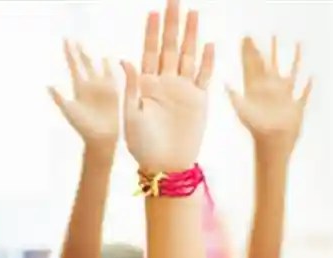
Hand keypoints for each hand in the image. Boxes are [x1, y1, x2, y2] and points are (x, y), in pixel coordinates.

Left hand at [49, 40, 119, 147]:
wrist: (101, 139)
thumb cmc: (84, 127)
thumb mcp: (70, 111)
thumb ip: (60, 98)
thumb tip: (48, 86)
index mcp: (79, 88)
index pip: (74, 65)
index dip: (70, 53)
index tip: (66, 40)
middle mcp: (89, 86)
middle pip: (84, 64)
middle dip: (80, 52)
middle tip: (74, 39)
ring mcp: (101, 88)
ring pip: (97, 68)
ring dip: (93, 58)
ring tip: (88, 48)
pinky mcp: (113, 93)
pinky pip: (112, 76)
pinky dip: (111, 67)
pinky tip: (110, 58)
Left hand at [121, 0, 213, 173]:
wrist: (164, 166)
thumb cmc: (142, 145)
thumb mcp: (131, 114)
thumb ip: (131, 86)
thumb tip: (125, 59)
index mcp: (146, 85)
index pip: (149, 51)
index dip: (151, 31)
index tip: (153, 11)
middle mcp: (165, 83)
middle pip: (170, 47)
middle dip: (172, 23)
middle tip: (174, 0)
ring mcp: (183, 90)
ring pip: (188, 56)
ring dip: (190, 35)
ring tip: (193, 13)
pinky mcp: (198, 101)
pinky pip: (203, 76)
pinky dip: (206, 61)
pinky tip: (208, 44)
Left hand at [228, 37, 310, 155]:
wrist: (272, 146)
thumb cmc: (256, 130)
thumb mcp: (243, 111)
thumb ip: (235, 97)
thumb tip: (224, 84)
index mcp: (258, 89)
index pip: (254, 65)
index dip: (250, 51)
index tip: (248, 36)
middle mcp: (271, 90)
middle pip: (272, 65)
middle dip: (271, 50)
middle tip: (271, 33)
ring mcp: (285, 97)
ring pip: (292, 73)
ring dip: (295, 59)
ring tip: (299, 44)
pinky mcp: (297, 107)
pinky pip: (304, 93)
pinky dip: (308, 85)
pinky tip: (312, 77)